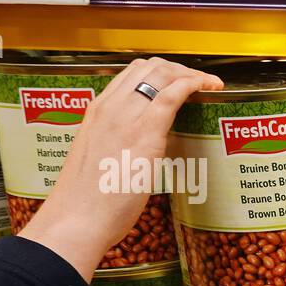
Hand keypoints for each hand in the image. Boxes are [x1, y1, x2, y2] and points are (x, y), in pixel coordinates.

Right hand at [17, 57, 222, 280]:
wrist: (77, 218)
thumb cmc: (86, 201)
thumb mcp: (98, 161)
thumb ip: (116, 148)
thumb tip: (136, 153)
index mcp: (96, 112)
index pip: (130, 75)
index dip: (159, 72)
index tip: (178, 81)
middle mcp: (110, 107)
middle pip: (149, 67)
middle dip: (179, 69)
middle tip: (198, 82)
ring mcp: (126, 118)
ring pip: (162, 74)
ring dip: (190, 73)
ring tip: (208, 83)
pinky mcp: (145, 133)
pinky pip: (172, 95)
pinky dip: (194, 84)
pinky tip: (209, 87)